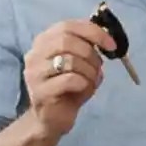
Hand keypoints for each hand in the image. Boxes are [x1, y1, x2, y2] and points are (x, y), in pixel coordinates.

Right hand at [23, 19, 115, 137]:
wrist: (52, 119)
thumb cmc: (68, 88)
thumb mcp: (80, 63)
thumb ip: (88, 48)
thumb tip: (107, 40)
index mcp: (44, 41)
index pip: (68, 26)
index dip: (93, 32)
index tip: (111, 45)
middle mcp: (35, 54)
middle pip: (67, 41)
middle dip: (91, 54)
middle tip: (99, 68)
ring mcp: (34, 73)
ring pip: (69, 60)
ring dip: (89, 71)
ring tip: (91, 81)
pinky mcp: (40, 92)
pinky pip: (69, 80)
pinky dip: (84, 83)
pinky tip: (82, 90)